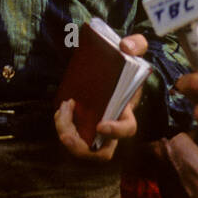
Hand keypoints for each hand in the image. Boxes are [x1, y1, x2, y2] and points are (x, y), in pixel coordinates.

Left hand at [55, 34, 146, 161]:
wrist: (109, 65)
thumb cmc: (124, 61)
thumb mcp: (135, 49)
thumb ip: (136, 44)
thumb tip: (125, 46)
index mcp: (127, 112)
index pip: (127, 130)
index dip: (115, 131)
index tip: (100, 124)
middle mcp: (112, 126)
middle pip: (100, 153)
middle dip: (80, 148)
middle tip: (67, 134)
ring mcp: (95, 129)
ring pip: (81, 147)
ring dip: (66, 132)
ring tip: (62, 111)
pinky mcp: (81, 125)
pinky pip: (71, 134)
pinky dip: (63, 124)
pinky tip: (61, 108)